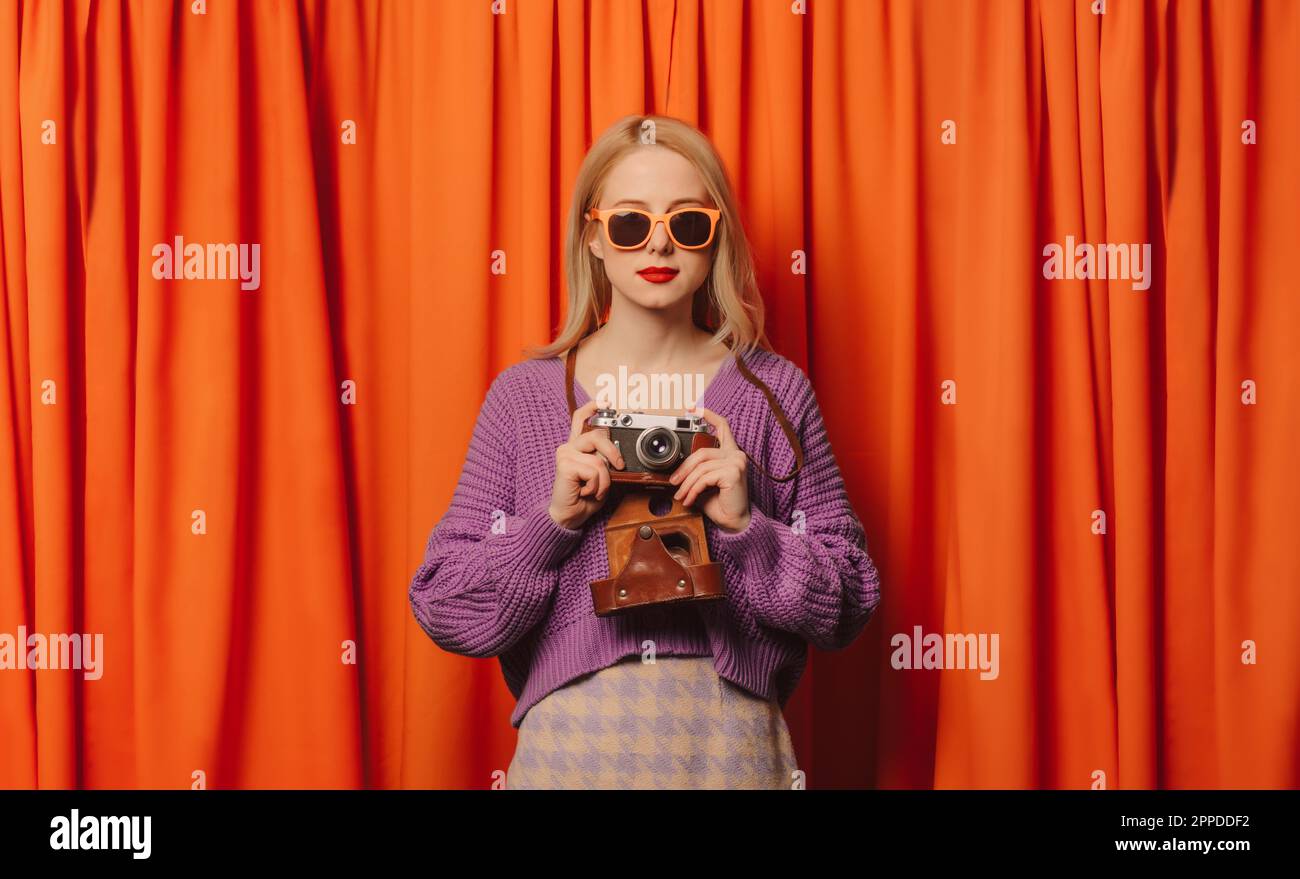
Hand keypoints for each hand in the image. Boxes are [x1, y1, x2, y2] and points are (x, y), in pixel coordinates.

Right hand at [548, 400, 624, 529]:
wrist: (569, 516)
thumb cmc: (584, 497)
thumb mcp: (601, 476)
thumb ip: (606, 461)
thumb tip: (619, 456)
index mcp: (578, 446)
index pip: (581, 418)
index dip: (593, 407)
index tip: (606, 403)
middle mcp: (569, 446)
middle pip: (598, 435)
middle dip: (613, 453)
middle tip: (618, 467)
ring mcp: (565, 454)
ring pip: (599, 459)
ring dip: (604, 479)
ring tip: (595, 489)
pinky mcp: (565, 465)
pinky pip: (594, 470)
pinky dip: (597, 486)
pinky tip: (586, 491)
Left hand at [668, 405, 750, 532]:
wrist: (735, 522)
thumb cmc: (721, 504)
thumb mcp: (705, 483)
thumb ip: (697, 471)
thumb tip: (677, 471)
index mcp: (731, 453)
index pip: (722, 426)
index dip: (708, 415)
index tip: (693, 407)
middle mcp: (736, 455)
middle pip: (701, 452)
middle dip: (684, 468)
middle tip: (674, 482)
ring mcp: (736, 462)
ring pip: (701, 467)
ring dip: (687, 484)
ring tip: (681, 496)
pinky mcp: (733, 472)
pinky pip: (705, 478)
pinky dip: (693, 490)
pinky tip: (689, 499)